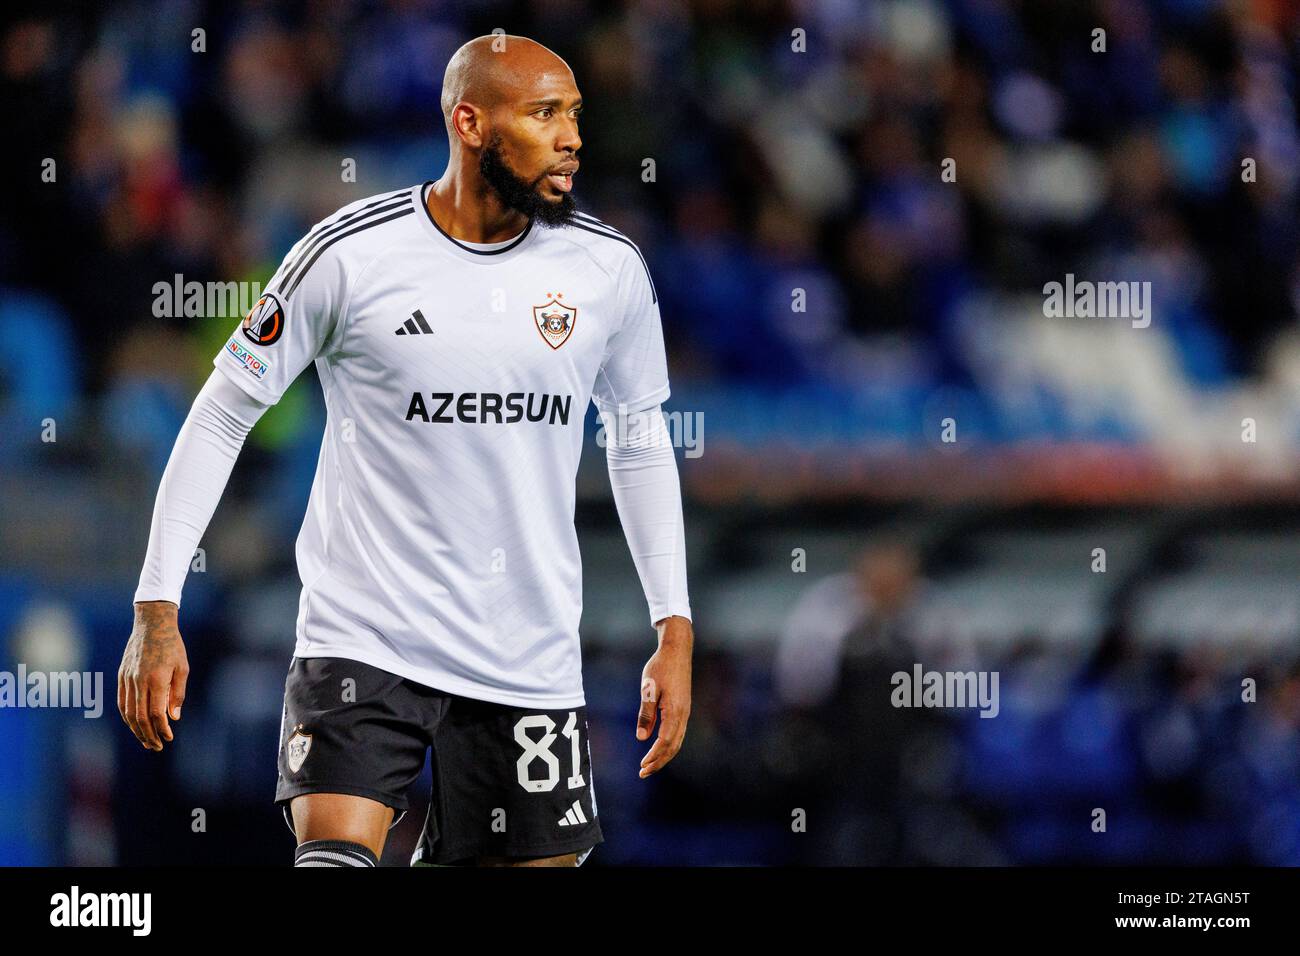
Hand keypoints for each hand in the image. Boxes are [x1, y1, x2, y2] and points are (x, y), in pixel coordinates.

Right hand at [119, 601, 189, 750]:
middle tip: (157, 746)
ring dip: (136, 730)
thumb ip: (177, 694)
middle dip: (148, 735)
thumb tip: (173, 718)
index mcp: (156, 679)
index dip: (162, 729)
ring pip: (128, 712)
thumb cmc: (172, 646)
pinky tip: (135, 725)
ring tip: (146, 741)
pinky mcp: (121, 676)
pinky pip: (122, 701)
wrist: (152, 624)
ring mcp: (127, 679)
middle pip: (140, 717)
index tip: (169, 738)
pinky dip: (127, 716)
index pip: (156, 713)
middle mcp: (139, 681)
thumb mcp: (182, 668)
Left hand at [636, 615, 692, 777]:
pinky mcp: (683, 708)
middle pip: (673, 746)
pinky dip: (669, 745)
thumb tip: (642, 738)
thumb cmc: (661, 667)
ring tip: (650, 765)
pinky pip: (678, 733)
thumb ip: (646, 714)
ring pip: (677, 741)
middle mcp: (683, 715)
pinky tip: (659, 747)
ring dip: (664, 755)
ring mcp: (685, 712)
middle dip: (659, 761)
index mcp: (675, 711)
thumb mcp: (649, 689)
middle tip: (643, 772)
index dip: (654, 756)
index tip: (642, 766)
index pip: (665, 742)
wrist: (677, 650)